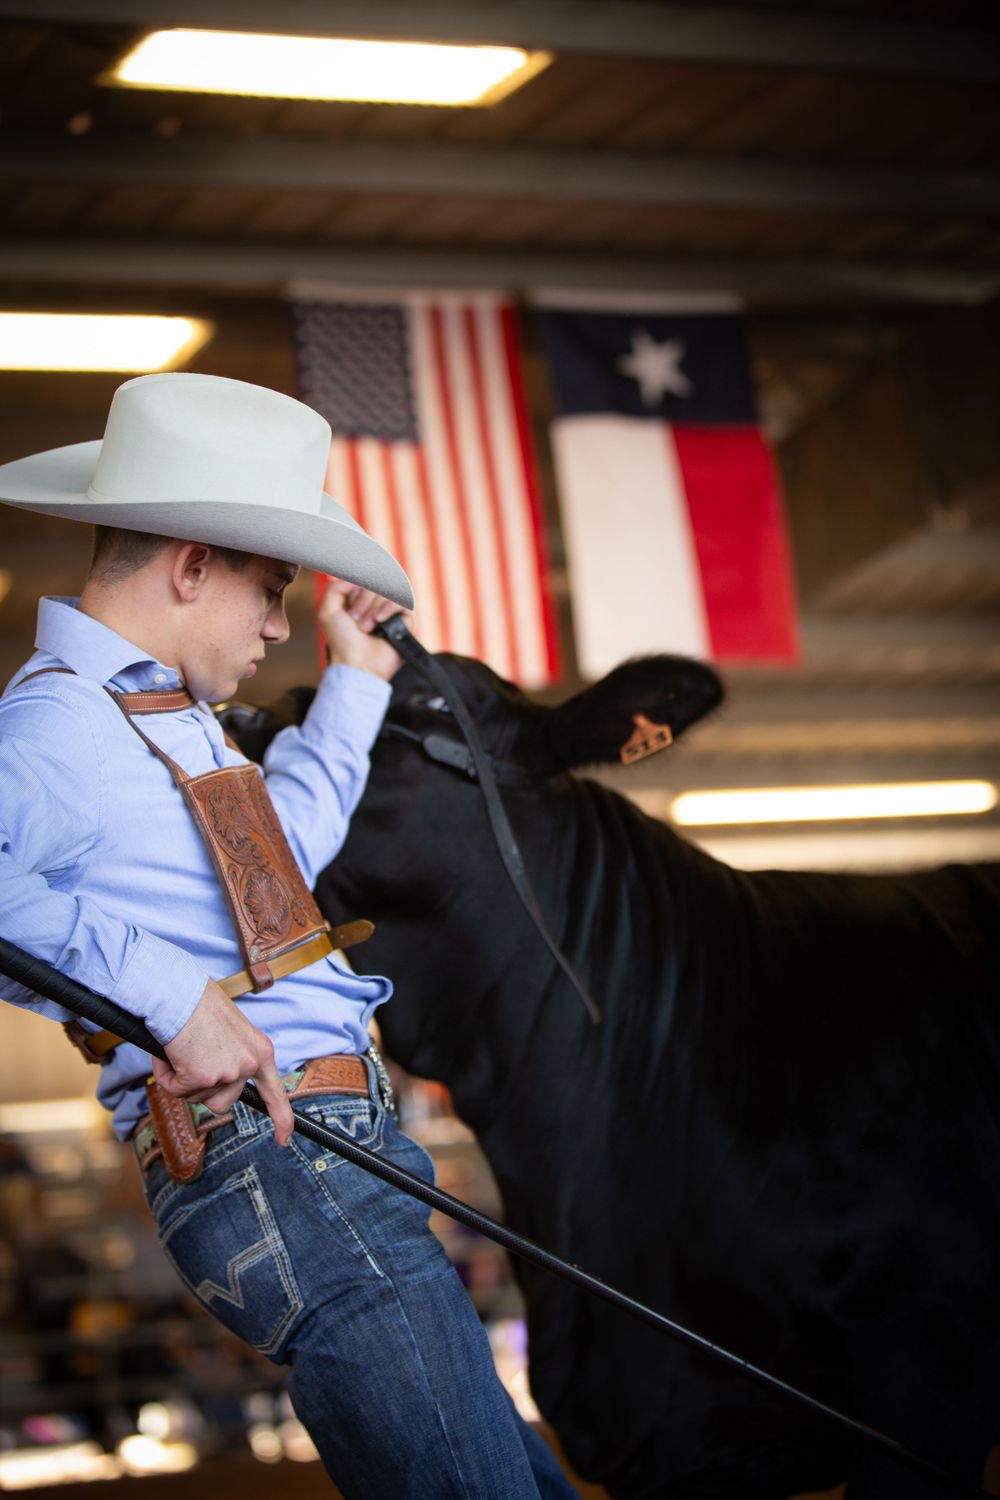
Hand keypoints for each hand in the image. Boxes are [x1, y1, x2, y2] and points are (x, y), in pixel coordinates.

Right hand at [151, 978, 294, 1146]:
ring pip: (198, 1099)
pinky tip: (169, 1052)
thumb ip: (232, 1055)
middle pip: (223, 1102)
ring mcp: (227, 1072)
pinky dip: (166, 1076)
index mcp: (260, 1051)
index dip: (281, 1118)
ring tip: (180, 1051)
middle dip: (203, 1089)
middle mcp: (248, 1063)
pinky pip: (176, 1090)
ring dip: (184, 1082)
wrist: (179, 991)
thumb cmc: (198, 1003)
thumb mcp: (230, 1031)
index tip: (283, 1139)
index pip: (274, 1092)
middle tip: (191, 1058)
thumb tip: (217, 1080)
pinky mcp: (202, 1077)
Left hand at [317, 578, 411, 681]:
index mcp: (358, 600)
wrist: (358, 665)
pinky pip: (402, 602)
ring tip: (367, 627)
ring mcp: (391, 612)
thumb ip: (335, 587)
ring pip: (388, 591)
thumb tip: (353, 576)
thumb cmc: (342, 643)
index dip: (356, 586)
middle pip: (376, 582)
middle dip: (362, 601)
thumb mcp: (328, 612)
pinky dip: (389, 608)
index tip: (348, 604)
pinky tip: (380, 621)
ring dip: (372, 609)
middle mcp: (375, 604)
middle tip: (355, 620)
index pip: (364, 576)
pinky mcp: (405, 621)